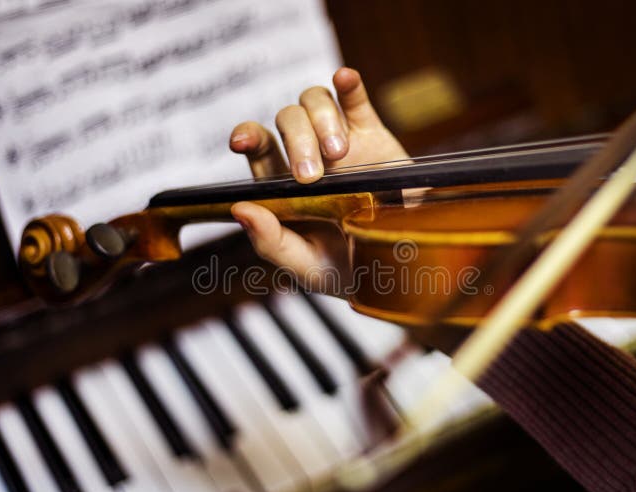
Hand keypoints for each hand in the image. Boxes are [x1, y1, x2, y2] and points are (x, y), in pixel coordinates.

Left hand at [228, 67, 407, 289]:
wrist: (396, 267)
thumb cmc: (340, 268)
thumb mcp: (303, 264)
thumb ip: (269, 242)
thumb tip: (239, 209)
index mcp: (282, 182)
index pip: (257, 145)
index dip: (248, 135)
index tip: (242, 141)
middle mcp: (306, 154)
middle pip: (288, 119)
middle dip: (297, 141)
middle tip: (313, 176)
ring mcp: (340, 141)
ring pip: (315, 101)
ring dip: (322, 119)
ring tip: (340, 153)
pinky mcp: (372, 135)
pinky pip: (355, 99)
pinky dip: (348, 85)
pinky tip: (344, 79)